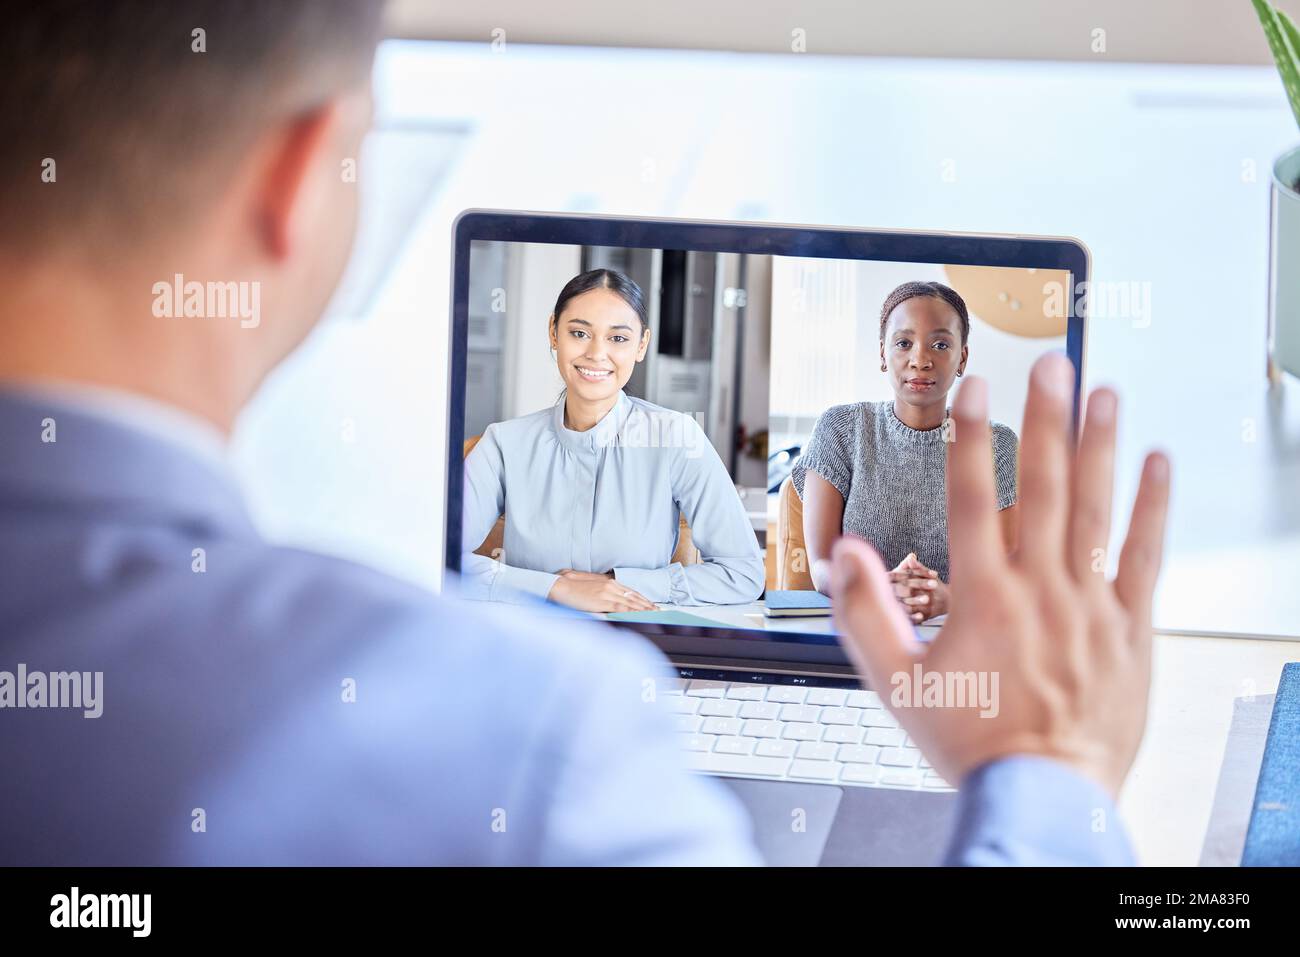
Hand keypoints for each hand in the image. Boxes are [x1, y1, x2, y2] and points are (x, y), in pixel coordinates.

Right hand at [548, 570, 657, 612]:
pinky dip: (633, 612)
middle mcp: (611, 586)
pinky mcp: (602, 601)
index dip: (642, 598)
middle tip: (658, 610)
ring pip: (631, 602)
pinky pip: (622, 608)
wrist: (560, 585)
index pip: (630, 591)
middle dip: (647, 604)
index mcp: (608, 582)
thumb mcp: (590, 585)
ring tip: (654, 614)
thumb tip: (609, 597)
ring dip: (644, 609)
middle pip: (634, 596)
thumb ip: (601, 590)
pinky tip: (640, 615)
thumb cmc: (571, 586)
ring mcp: (607, 593)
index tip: (650, 604)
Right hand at [831, 353, 1169, 799]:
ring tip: (1104, 392)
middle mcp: (1042, 590)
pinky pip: (1145, 557)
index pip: (976, 498)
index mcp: (985, 598)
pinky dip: (1153, 508)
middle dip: (1046, 418)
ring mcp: (1091, 605)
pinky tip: (1158, 464)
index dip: (972, 437)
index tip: (975, 387)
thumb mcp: (896, 683)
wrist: (1043, 796)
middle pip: (1046, 486)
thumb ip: (865, 613)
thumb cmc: (972, 743)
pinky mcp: (1129, 628)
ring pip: (1099, 510)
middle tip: (1052, 363)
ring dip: (1101, 446)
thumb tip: (843, 554)